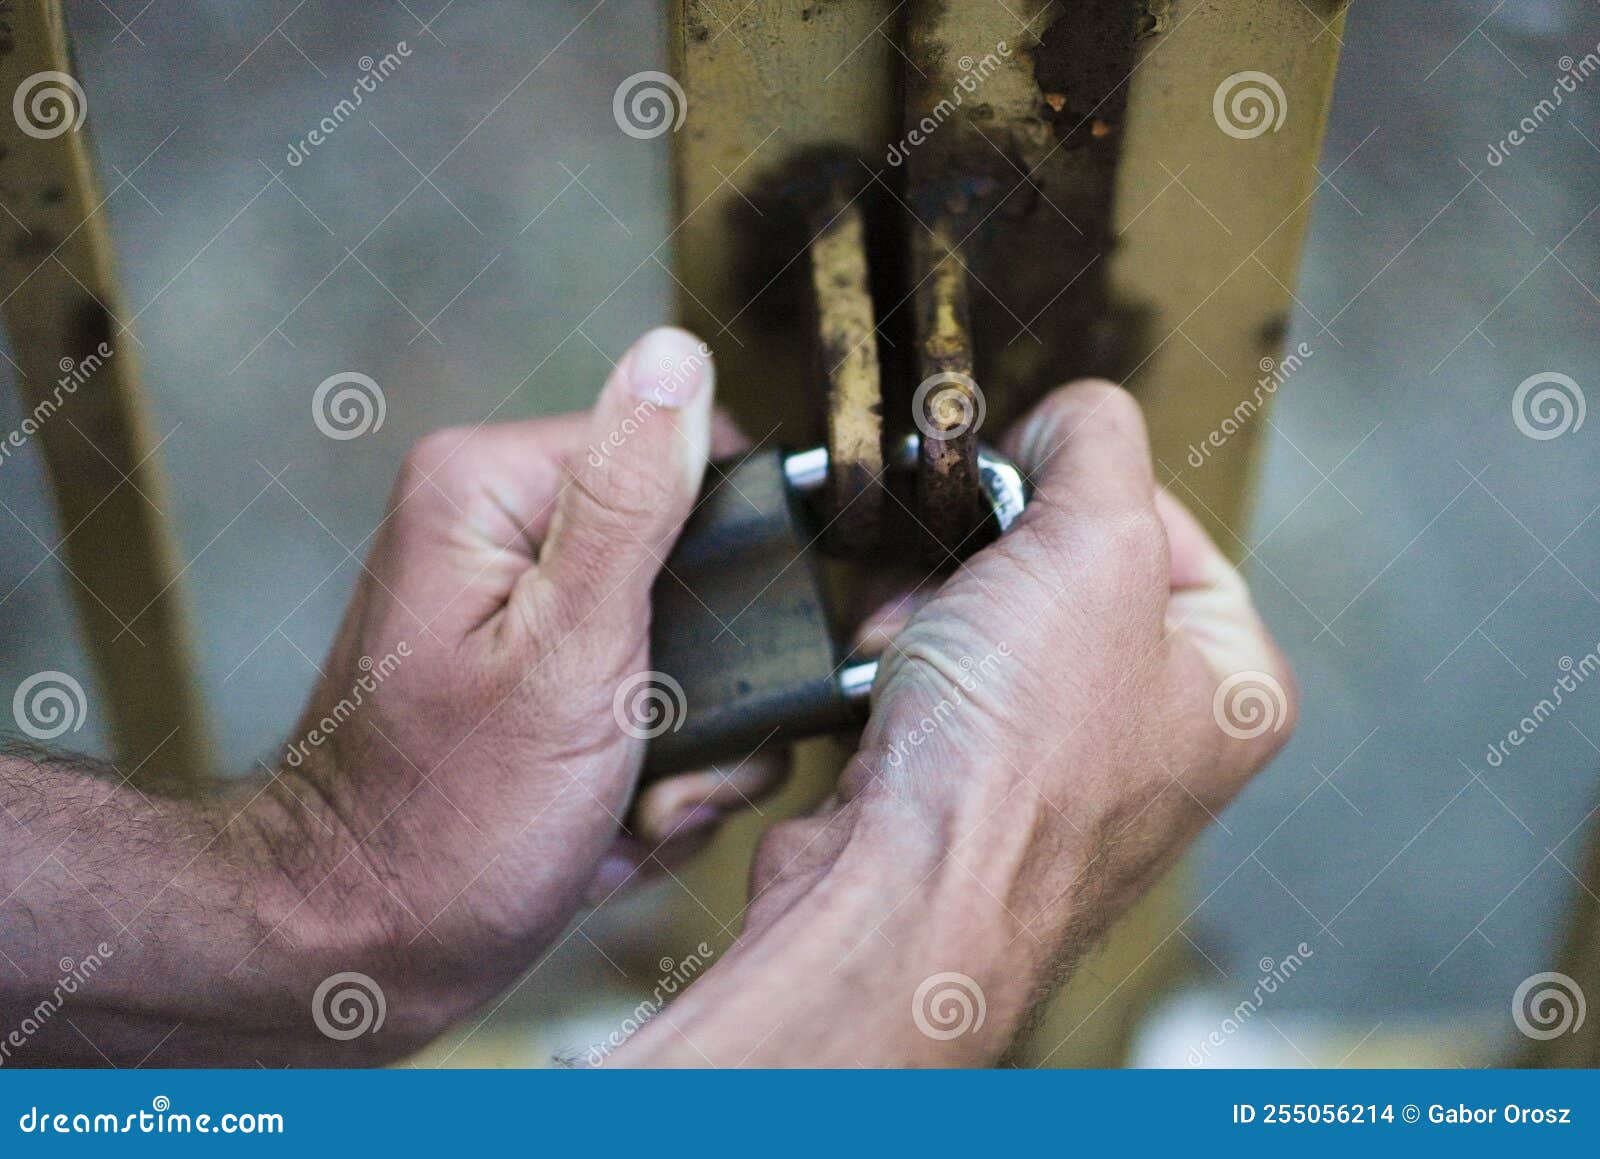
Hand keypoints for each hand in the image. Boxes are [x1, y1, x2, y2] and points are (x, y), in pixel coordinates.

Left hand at [256, 327, 780, 1048]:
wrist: (363, 945)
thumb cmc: (449, 820)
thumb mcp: (570, 653)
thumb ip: (632, 500)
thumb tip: (676, 354)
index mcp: (492, 489)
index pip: (679, 453)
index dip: (729, 560)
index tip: (707, 665)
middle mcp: (499, 530)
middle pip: (689, 556)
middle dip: (706, 680)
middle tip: (659, 764)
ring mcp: (516, 607)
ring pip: (679, 640)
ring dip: (685, 740)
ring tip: (632, 802)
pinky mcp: (530, 672)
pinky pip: (640, 692)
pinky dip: (648, 767)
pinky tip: (612, 818)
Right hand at [615, 380, 1294, 1066]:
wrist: (900, 895)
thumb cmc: (1016, 758)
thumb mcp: (1090, 541)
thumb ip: (1096, 441)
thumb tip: (1069, 421)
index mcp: (1233, 682)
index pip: (1164, 520)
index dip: (1080, 484)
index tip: (1019, 480)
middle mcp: (1163, 734)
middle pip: (1071, 567)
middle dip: (992, 554)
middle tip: (963, 562)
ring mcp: (1070, 770)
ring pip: (997, 620)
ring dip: (939, 605)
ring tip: (915, 631)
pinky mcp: (979, 790)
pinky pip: (946, 681)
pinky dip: (906, 662)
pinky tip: (885, 677)